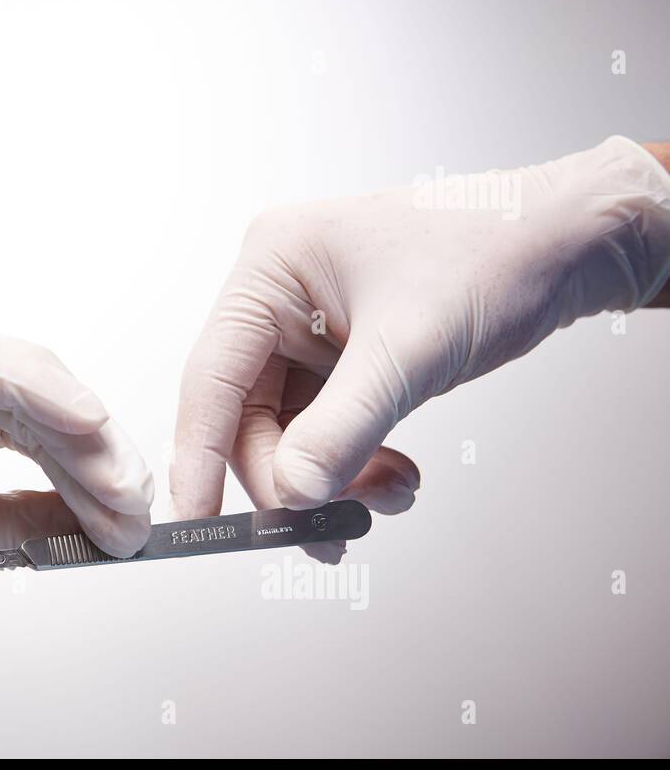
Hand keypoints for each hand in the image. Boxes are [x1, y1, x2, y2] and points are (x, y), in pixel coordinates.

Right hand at [0, 318, 152, 672]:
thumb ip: (35, 519)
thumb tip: (109, 525)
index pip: (58, 435)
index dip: (102, 478)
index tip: (132, 527)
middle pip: (58, 409)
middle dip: (105, 464)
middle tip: (136, 513)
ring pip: (35, 382)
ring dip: (86, 437)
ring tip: (120, 486)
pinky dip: (42, 390)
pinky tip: (84, 423)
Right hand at [172, 136, 669, 561]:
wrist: (571, 242)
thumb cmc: (495, 253)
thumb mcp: (410, 348)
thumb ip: (342, 428)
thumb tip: (293, 491)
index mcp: (272, 266)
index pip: (211, 375)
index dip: (199, 454)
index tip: (198, 520)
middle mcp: (281, 297)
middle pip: (249, 416)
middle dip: (294, 477)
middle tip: (330, 527)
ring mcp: (313, 329)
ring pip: (290, 432)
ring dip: (333, 478)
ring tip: (386, 497)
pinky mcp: (346, 356)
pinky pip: (328, 429)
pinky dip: (357, 464)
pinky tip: (396, 477)